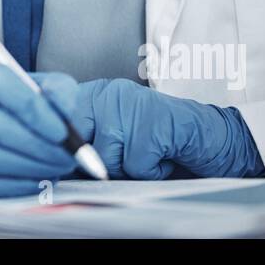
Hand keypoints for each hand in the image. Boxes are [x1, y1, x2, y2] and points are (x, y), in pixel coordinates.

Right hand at [0, 58, 80, 196]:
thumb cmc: (11, 103)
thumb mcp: (37, 84)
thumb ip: (58, 91)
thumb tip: (64, 113)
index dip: (33, 110)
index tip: (62, 132)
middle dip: (38, 146)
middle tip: (67, 157)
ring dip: (29, 168)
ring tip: (55, 168)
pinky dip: (15, 186)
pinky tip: (35, 180)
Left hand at [73, 78, 264, 179]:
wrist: (208, 136)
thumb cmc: (157, 140)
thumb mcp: (115, 134)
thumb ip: (86, 140)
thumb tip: (56, 159)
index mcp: (97, 92)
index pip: (60, 114)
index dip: (63, 139)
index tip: (71, 153)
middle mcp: (111, 94)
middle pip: (81, 141)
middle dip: (99, 159)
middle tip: (125, 155)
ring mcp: (133, 108)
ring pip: (109, 159)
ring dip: (130, 167)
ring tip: (149, 152)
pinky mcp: (153, 126)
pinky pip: (136, 166)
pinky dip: (152, 171)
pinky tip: (163, 156)